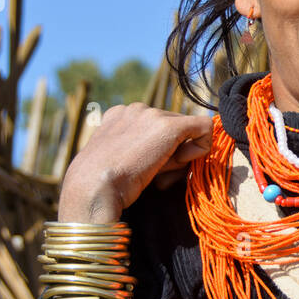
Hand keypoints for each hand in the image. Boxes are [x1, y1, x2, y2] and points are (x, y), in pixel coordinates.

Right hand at [57, 103, 212, 222]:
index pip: (157, 128)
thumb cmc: (103, 186)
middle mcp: (136, 109)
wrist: (93, 189)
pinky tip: (178, 165)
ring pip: (187, 132)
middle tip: (154, 176)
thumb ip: (141, 151)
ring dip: (179, 157)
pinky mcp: (169, 126)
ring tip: (156, 173)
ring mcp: (152, 115)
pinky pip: (205, 129)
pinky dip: (200, 149)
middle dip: (172, 153)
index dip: (160, 152)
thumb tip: (176, 155)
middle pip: (174, 129)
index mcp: (119, 115)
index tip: (145, 170)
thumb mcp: (119, 162)